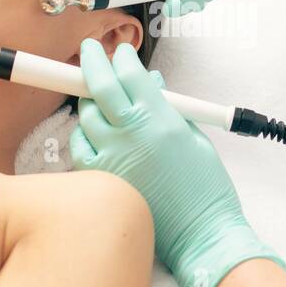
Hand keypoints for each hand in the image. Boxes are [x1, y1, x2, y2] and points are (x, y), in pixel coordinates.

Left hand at [69, 39, 285, 286]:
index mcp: (160, 119)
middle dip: (91, 62)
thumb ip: (169, 108)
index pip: (130, 74)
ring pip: (85, 116)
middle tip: (88, 52)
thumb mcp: (195, 138)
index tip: (118, 51)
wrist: (200, 235)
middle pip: (99, 86)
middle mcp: (132, 134)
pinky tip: (94, 133)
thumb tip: (151, 85)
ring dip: (89, 101)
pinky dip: (84, 134)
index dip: (121, 58)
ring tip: (97, 98)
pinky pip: (80, 147)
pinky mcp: (101, 180)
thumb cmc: (205, 190)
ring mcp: (112, 157)